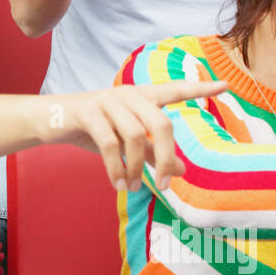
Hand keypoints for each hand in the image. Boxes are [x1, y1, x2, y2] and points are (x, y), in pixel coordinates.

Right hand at [45, 79, 228, 191]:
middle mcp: (128, 94)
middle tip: (165, 185)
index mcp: (142, 97)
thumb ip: (154, 152)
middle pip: (161, 124)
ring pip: (134, 136)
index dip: (200, 88)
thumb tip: (182, 170)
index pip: (175, 90)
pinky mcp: (87, 112)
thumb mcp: (127, 141)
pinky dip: (116, 168)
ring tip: (132, 188)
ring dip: (135, 169)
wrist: (49, 120)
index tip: (226, 86)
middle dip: (165, 158)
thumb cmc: (93, 129)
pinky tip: (117, 183)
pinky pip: (109, 143)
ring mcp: (107, 101)